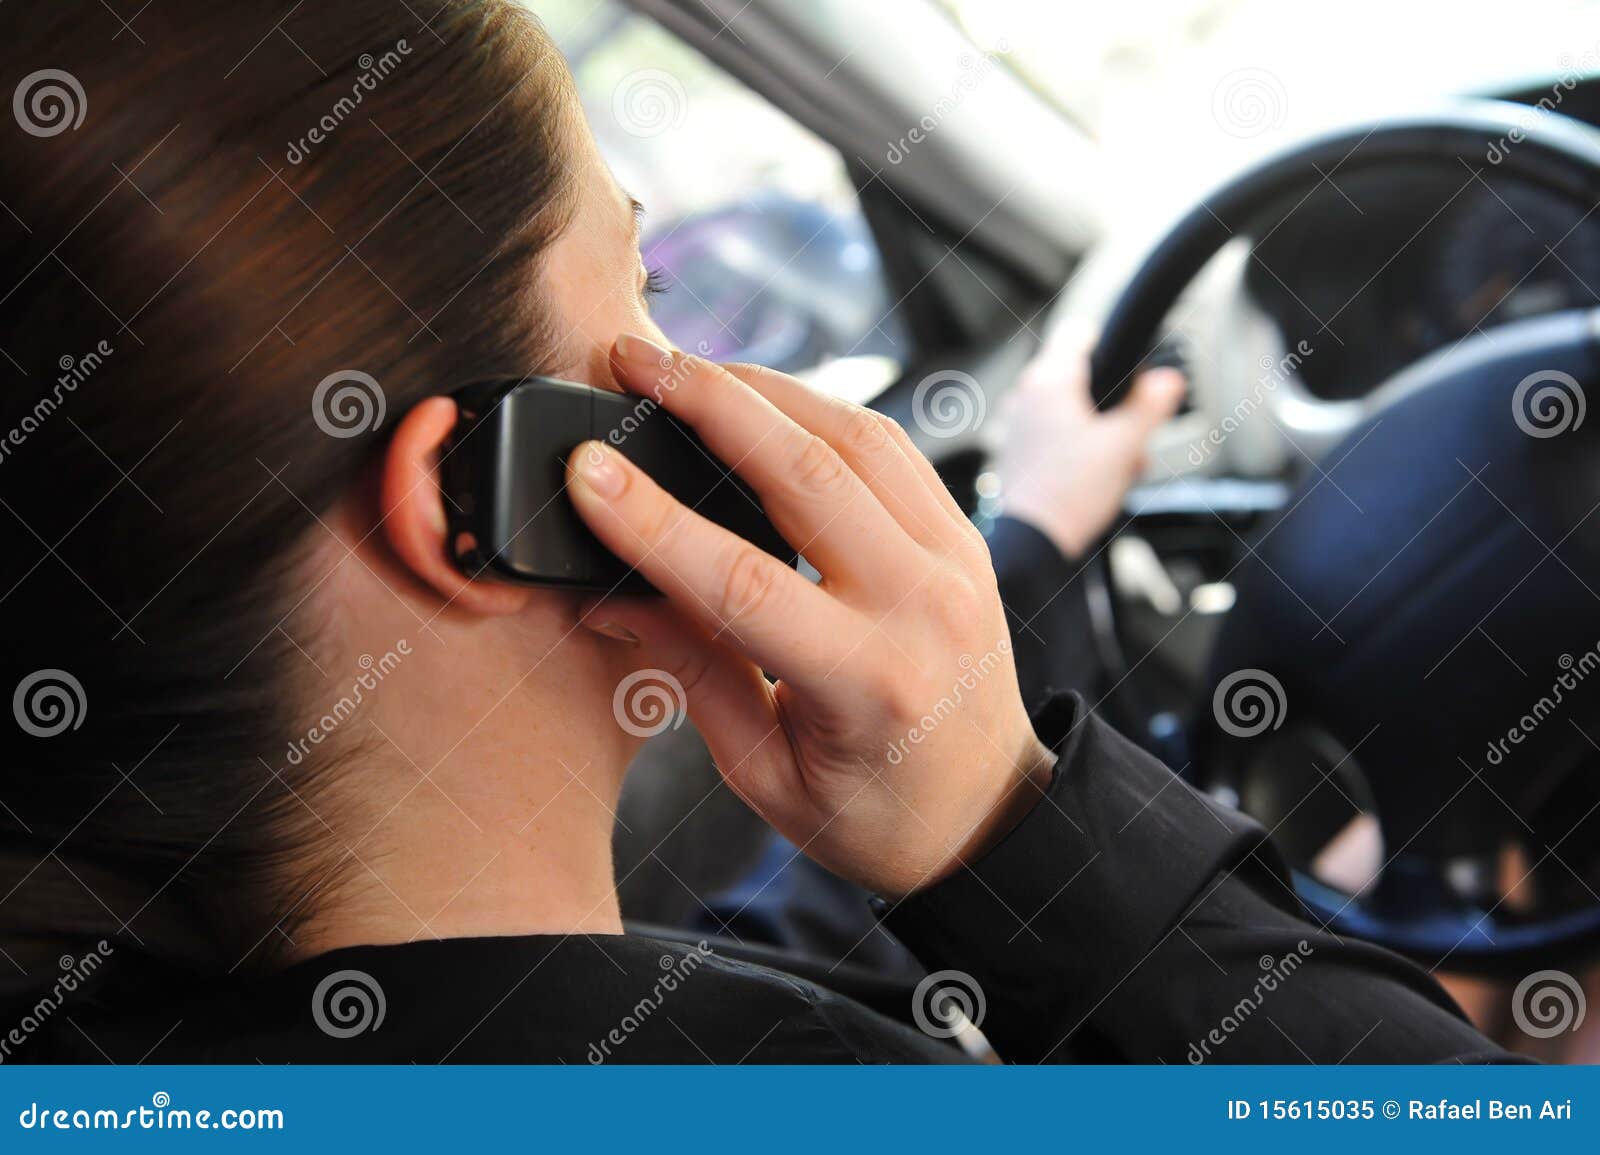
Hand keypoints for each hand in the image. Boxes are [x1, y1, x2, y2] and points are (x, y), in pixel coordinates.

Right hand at [567, 334, 1055, 897]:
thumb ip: (693, 670)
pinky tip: (765, 396)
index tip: (586, 468)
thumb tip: (612, 591)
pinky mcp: (963, 535)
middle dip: (708, 404)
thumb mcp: (764, 771)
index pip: (742, 583)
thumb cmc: (874, 814)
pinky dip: (822, 409)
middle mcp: (924, 607)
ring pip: (856, 437)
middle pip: (806, 473)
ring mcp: (957, 560)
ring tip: (687, 367)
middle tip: (633, 363)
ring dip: (765, 389)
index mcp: (870, 684)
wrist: (987, 816)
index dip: (654, 521)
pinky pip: (891, 448)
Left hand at [996, 323, 1184, 557]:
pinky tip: (1098, 476)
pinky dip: (1081, 447)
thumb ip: (1150, 405)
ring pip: (1073, 410)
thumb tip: (1168, 380)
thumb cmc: (1069, 493)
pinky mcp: (1019, 450)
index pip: (1081, 332)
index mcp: (1049, 380)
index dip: (1112, 345)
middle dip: (1114, 403)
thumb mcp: (1125, 444)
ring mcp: (1019, 423)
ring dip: (1101, 430)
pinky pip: (1058, 435)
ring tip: (1117, 463)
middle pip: (1083, 377)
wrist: (1033, 541)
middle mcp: (1027, 395)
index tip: (1131, 371)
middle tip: (1131, 433)